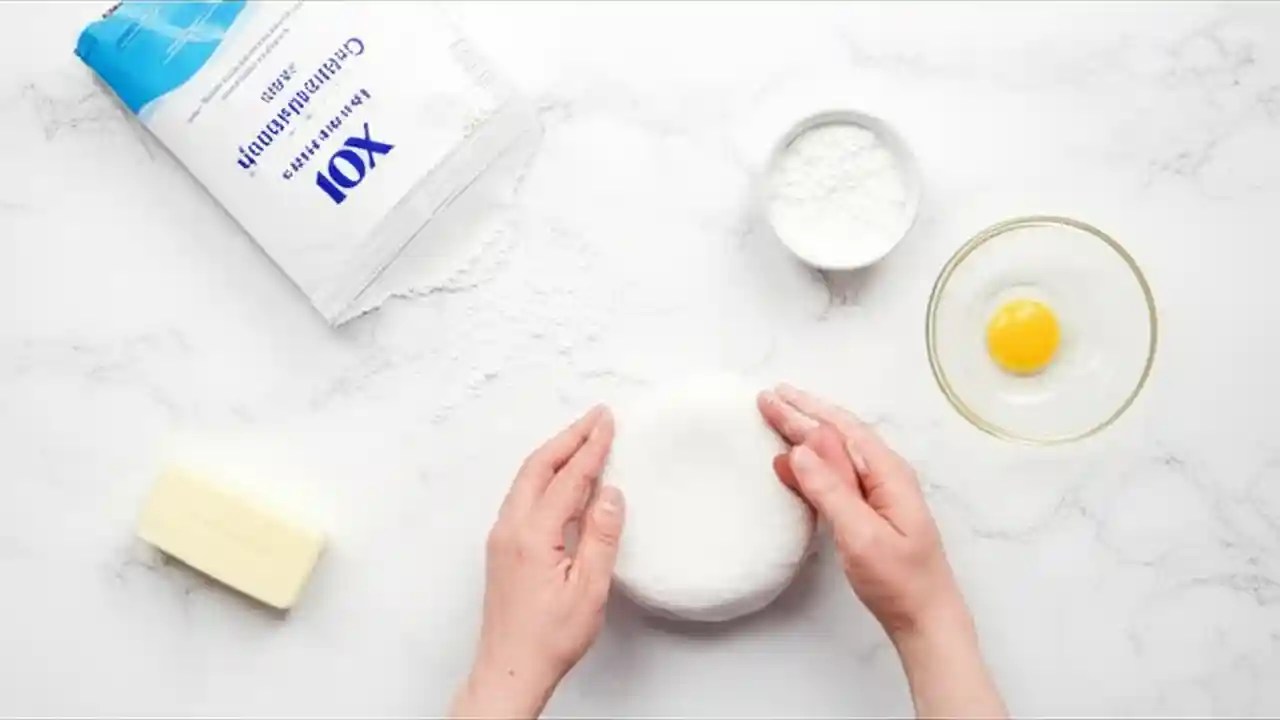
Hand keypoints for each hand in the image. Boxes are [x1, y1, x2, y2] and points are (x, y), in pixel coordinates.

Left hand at [451, 406, 623, 718]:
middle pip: (539, 466)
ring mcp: (502, 537)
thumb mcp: (589, 589)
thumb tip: (610, 494)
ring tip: (583, 438)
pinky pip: (524, 496)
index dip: (591, 448)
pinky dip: (546, 475)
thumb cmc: (548, 639)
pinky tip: (564, 479)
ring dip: (556, 454)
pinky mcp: (503, 548)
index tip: (608, 423)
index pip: (567, 478)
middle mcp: (510, 528)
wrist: (510, 669)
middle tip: (596, 418)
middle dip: (569, 437)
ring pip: (528, 479)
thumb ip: (600, 536)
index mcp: (532, 535)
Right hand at [758, 384, 960, 636]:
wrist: (925, 620)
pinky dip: (811, 463)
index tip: (772, 396)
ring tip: (777, 417)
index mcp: (887, 473)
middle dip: (803, 414)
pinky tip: (793, 463)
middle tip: (767, 398)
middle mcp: (885, 475)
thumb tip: (801, 448)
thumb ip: (831, 489)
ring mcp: (879, 493)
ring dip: (805, 434)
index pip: (840, 429)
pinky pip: (836, 475)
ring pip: (836, 452)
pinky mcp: (870, 512)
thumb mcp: (861, 535)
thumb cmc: (898, 580)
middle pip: (839, 434)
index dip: (805, 411)